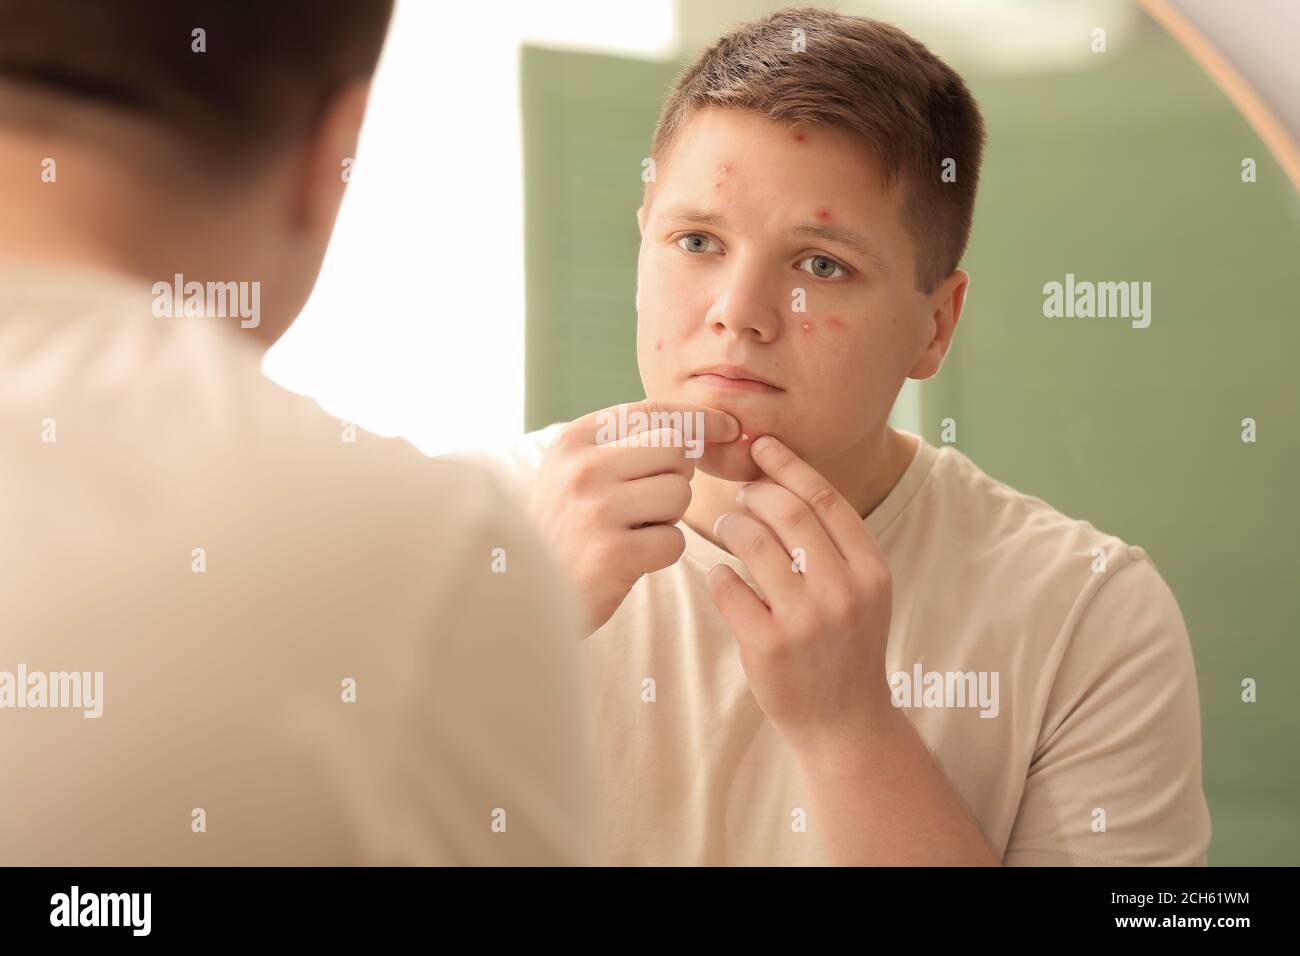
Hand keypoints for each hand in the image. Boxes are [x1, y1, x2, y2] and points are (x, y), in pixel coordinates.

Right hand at [529, 400, 739, 634]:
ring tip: (631, 531)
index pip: (653, 410)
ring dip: (668, 518)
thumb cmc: (566, 531)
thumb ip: (626, 444)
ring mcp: (595, 509)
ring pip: (680, 494)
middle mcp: (582, 467)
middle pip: (675, 450)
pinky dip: (661, 553)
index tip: (729, 427)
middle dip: (677, 477)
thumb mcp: (576, 473)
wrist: (522, 594)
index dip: (699, 418)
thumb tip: (706, 426)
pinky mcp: (612, 553)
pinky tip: (629, 560)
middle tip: (648, 503)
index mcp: (574, 439)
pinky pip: (674, 540)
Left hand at [705, 435, 893, 753]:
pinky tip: (721, 575)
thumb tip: (783, 482)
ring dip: (733, 525)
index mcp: (871, 571)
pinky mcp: (768, 646)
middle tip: (742, 493)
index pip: (826, 499)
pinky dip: (719, 574)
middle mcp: (843, 592)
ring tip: (729, 527)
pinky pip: (728, 587)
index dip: (789, 465)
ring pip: (754, 543)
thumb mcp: (863, 591)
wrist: (845, 721)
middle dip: (757, 492)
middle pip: (788, 513)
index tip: (763, 445)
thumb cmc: (846, 645)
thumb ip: (835, 544)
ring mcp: (806, 620)